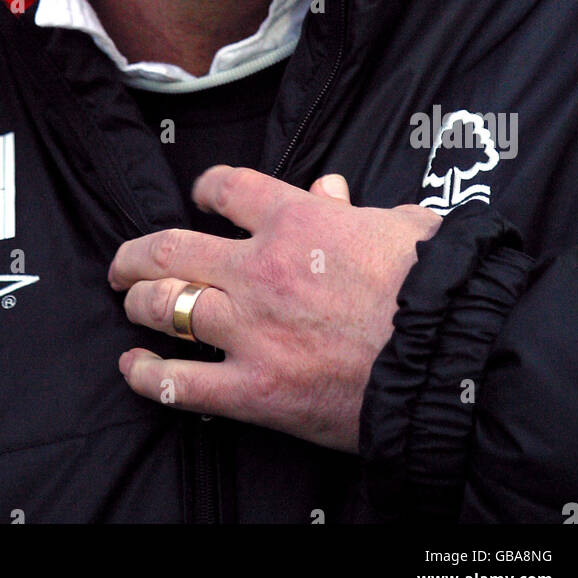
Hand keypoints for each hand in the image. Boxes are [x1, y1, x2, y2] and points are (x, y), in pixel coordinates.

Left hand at [107, 166, 440, 451]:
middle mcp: (260, 268)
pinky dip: (148, 377)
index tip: (200, 197)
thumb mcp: (402, 227)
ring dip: (139, 304)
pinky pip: (181, 384)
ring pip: (165, 307)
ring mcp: (251, 330)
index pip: (228, 188)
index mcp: (297, 220)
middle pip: (171, 248)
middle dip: (136, 254)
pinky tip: (134, 369)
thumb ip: (356, 209)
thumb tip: (330, 190)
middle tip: (125, 262)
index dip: (206, 188)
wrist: (452, 360)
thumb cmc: (438, 289)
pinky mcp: (255, 390)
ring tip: (131, 305)